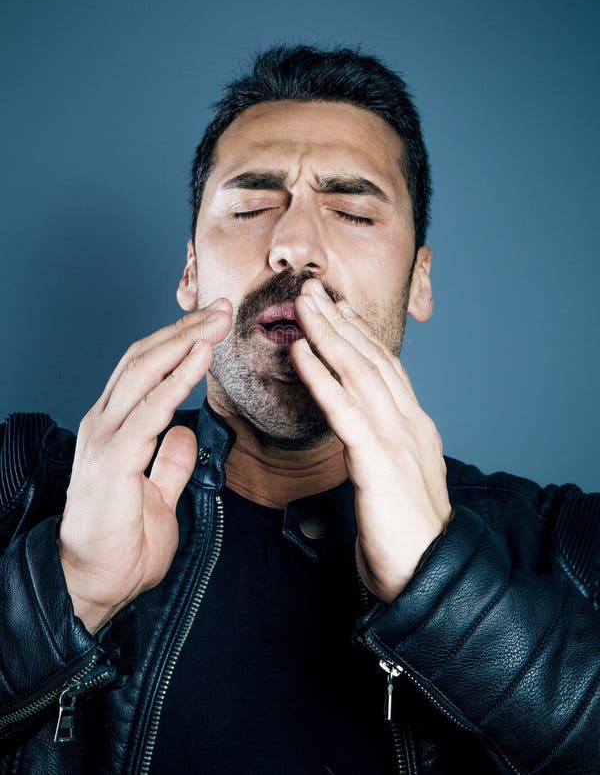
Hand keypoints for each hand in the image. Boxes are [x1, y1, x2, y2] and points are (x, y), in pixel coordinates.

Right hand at [58, 300, 231, 633]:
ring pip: (144, 373)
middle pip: (145, 360)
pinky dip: (177, 379)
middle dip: (185, 330)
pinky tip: (200, 358)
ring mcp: (104, 438)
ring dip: (184, 342)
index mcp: (114, 429)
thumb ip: (170, 463)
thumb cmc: (122, 545)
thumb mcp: (158, 495)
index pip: (145, 370)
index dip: (178, 343)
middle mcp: (104, 423)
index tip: (212, 325)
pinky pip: (151, 410)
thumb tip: (185, 434)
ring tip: (216, 322)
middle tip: (221, 309)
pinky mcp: (113, 459)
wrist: (93, 586)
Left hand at [291, 279, 450, 602]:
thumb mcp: (394, 483)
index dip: (360, 335)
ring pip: (359, 372)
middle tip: (313, 289)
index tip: (338, 309)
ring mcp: (398, 438)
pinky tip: (302, 351)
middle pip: (372, 359)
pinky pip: (344, 409)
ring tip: (303, 304)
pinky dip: (321, 376)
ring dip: (328, 333)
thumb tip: (359, 442)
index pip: (385, 369)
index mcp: (414, 428)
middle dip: (340, 320)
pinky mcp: (379, 461)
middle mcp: (410, 423)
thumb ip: (379, 453)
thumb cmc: (407, 539)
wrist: (431, 579)